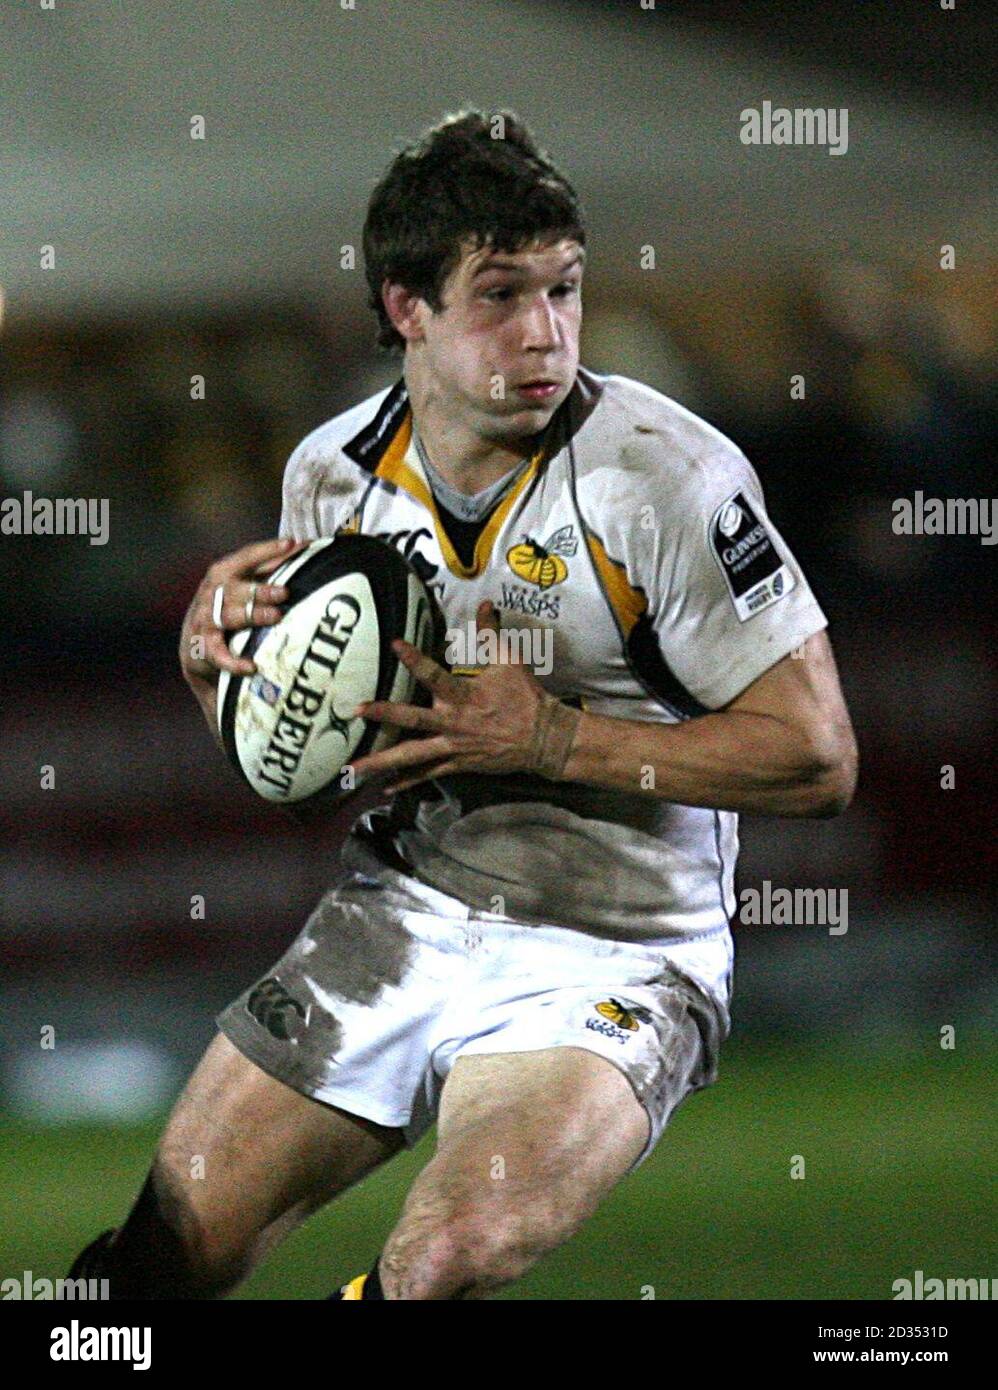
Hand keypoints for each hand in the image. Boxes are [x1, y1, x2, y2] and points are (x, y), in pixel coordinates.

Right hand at [179, 537, 307, 704]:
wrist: (196, 646)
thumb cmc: (230, 608)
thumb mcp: (243, 586)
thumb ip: (268, 568)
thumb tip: (305, 546)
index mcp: (223, 574)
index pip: (245, 558)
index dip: (266, 550)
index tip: (290, 543)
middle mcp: (212, 594)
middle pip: (236, 589)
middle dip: (260, 590)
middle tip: (285, 592)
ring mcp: (206, 620)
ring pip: (229, 616)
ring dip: (252, 616)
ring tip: (275, 616)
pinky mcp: (203, 647)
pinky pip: (218, 655)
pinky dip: (234, 662)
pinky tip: (251, 667)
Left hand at [348, 601, 581, 791]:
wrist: (544, 738)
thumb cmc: (525, 698)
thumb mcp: (510, 661)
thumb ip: (491, 634)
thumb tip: (486, 604)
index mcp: (464, 695)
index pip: (434, 674)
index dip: (414, 659)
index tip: (394, 645)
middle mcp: (454, 722)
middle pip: (413, 719)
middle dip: (385, 714)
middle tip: (357, 710)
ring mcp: (454, 746)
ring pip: (413, 755)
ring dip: (383, 760)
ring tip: (355, 767)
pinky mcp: (458, 764)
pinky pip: (428, 774)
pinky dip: (407, 781)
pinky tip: (385, 787)